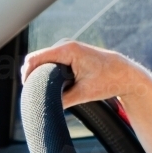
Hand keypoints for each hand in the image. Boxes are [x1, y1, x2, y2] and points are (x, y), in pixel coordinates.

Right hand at [21, 40, 140, 107]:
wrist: (125, 74)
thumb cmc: (109, 80)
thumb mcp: (84, 94)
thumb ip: (61, 100)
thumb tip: (44, 107)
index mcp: (67, 50)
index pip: (34, 59)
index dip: (27, 75)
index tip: (29, 92)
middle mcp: (65, 45)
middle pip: (36, 61)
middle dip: (34, 78)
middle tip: (39, 96)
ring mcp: (66, 48)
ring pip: (42, 63)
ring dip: (42, 77)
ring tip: (49, 92)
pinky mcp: (68, 54)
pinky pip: (50, 63)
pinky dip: (49, 75)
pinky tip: (55, 87)